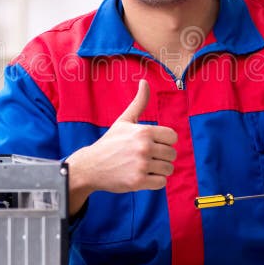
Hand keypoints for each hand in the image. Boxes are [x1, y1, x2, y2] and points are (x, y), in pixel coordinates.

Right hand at [65, 80, 176, 214]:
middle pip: (172, 154)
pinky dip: (154, 181)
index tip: (152, 144)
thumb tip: (144, 81)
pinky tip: (142, 176)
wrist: (91, 166)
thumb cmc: (110, 142)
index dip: (164, 141)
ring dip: (159, 170)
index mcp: (143, 131)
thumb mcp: (124, 120)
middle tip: (146, 157)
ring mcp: (141, 165)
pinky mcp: (138, 182)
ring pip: (168, 169)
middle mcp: (144, 147)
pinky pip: (161, 182)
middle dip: (162, 156)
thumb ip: (139, 102)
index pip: (172, 137)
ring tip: (144, 166)